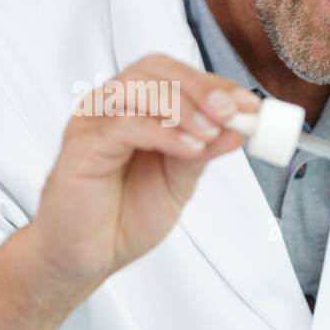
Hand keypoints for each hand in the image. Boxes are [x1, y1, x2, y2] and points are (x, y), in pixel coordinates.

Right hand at [26, 53, 259, 291]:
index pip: (173, 75)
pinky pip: (123, 125)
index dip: (213, 84)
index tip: (249, 105)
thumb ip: (204, 151)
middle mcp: (110, 107)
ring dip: (182, 107)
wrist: (86, 258)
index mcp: (134, 108)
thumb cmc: (123, 217)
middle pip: (154, 71)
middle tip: (231, 111)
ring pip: (136, 89)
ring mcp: (92, 123)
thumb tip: (240, 127)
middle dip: (199, 88)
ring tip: (210, 134)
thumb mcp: (178, 181)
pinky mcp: (80, 146)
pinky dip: (161, 132)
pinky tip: (189, 148)